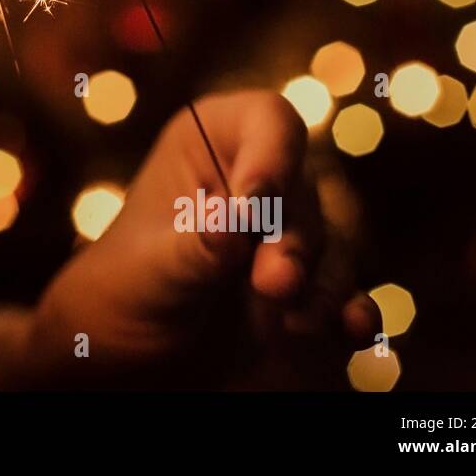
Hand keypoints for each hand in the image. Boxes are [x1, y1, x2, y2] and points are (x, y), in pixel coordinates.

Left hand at [0, 90, 379, 387]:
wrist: (122, 356)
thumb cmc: (123, 290)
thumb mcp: (151, 268)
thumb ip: (197, 245)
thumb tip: (237, 219)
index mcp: (209, 141)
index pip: (267, 119)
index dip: (274, 155)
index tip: (257, 202)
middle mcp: (256, 178)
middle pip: (304, 190)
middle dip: (294, 241)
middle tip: (272, 284)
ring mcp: (284, 234)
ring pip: (331, 244)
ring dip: (321, 283)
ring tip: (292, 323)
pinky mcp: (305, 288)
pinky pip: (345, 290)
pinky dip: (352, 308)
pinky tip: (353, 327)